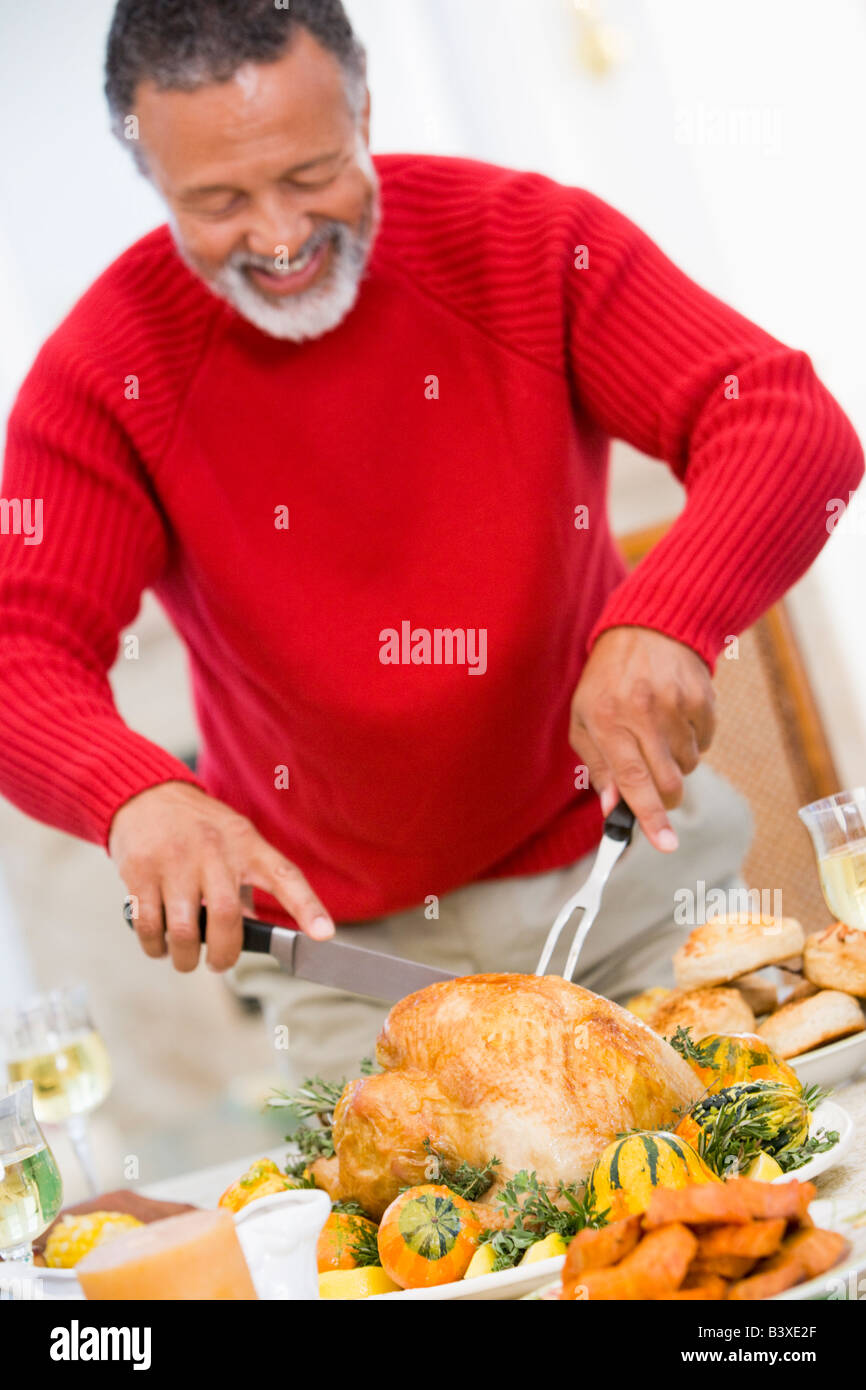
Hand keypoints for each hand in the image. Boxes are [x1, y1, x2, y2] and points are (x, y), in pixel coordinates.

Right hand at [108, 781, 333, 972]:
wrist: (147, 796)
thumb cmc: (198, 826)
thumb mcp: (235, 842)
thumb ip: (247, 885)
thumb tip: (253, 929)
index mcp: (246, 845)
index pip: (285, 876)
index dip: (308, 908)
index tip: (323, 935)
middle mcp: (213, 851)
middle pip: (228, 916)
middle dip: (225, 955)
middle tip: (218, 963)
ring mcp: (175, 860)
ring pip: (185, 929)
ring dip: (185, 957)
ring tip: (186, 958)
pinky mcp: (140, 871)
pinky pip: (148, 924)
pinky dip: (155, 946)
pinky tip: (160, 945)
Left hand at [569, 627, 715, 851]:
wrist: (648, 629)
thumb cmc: (608, 682)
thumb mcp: (585, 719)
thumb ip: (597, 766)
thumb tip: (614, 807)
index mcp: (607, 719)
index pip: (632, 779)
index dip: (651, 816)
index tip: (667, 845)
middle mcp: (642, 711)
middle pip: (668, 780)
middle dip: (666, 798)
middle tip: (657, 788)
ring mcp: (676, 703)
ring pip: (689, 765)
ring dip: (677, 764)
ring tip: (659, 734)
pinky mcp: (703, 697)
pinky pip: (706, 743)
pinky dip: (693, 741)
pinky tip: (675, 717)